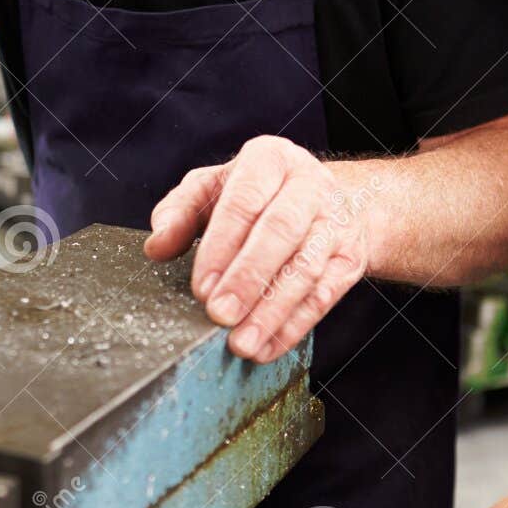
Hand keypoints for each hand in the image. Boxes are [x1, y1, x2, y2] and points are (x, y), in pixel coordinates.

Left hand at [143, 135, 369, 361]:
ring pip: (306, 268)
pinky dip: (294, 327)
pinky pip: (325, 296)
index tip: (201, 287)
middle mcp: (309, 185)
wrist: (330, 200)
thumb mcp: (214, 189)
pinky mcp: (350, 258)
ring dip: (272, 311)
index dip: (221, 246)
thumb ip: (179, 212)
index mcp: (270, 160)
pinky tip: (266, 348)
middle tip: (219, 315)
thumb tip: (157, 246)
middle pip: (281, 232)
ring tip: (241, 343)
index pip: (245, 201)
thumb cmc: (260, 195)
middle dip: (248, 278)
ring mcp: (336, 221)